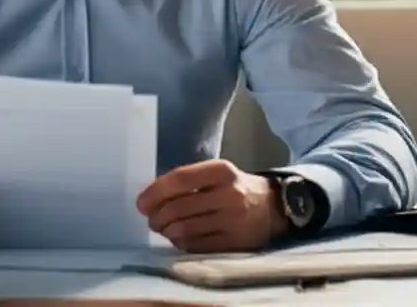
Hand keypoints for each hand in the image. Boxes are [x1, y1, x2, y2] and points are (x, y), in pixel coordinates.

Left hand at [136, 159, 289, 252]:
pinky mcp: (235, 243)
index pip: (179, 179)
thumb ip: (187, 182)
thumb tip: (150, 199)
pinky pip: (196, 246)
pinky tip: (179, 238)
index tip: (141, 203)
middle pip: (178, 208)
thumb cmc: (235, 188)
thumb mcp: (217, 174)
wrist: (274, 208)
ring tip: (163, 229)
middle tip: (151, 219)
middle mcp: (229, 194)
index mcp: (221, 171)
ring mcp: (233, 220)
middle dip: (157, 216)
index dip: (154, 193)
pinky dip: (181, 243)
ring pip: (185, 229)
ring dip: (166, 231)